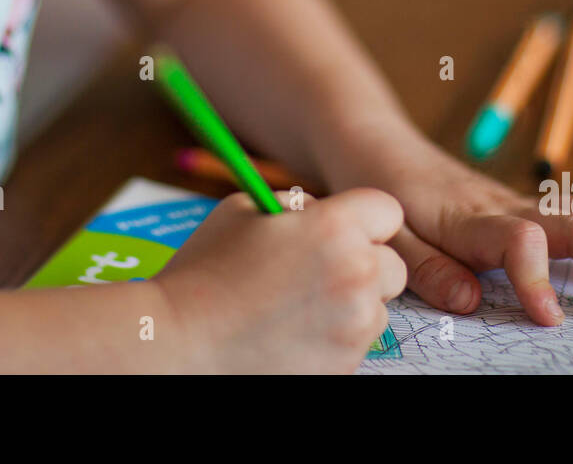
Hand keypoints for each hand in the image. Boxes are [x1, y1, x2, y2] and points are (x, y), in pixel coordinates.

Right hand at [155, 187, 407, 372]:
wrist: (179, 343)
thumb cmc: (205, 272)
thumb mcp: (243, 209)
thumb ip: (294, 204)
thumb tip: (319, 211)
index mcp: (336, 228)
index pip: (387, 211)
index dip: (364, 219)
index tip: (342, 229)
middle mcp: (357, 276)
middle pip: (393, 265)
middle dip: (364, 264)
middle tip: (317, 271)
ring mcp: (354, 328)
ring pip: (377, 309)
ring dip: (350, 306)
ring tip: (295, 307)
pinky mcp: (345, 368)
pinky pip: (356, 345)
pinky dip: (333, 340)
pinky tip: (290, 334)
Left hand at [322, 125, 572, 325]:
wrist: (378, 147)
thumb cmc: (380, 193)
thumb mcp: (388, 236)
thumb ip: (427, 269)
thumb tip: (472, 302)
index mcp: (467, 218)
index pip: (519, 240)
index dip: (539, 278)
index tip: (551, 318)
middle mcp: (501, 204)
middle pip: (570, 222)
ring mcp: (515, 200)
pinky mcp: (521, 202)